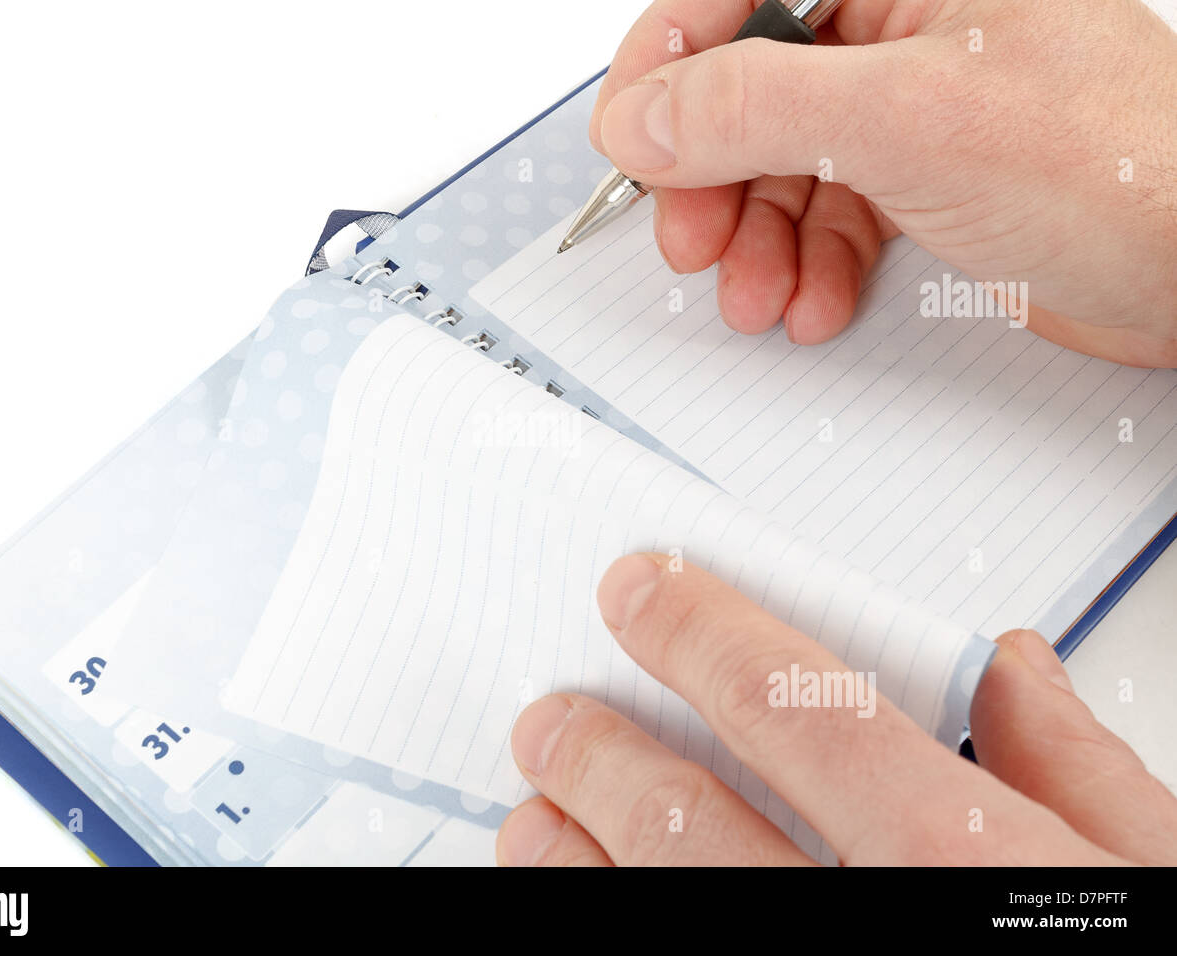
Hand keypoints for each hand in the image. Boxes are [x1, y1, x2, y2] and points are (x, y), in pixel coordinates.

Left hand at [495, 554, 1176, 864]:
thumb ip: (1077, 773)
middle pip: (685, 824)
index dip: (700, 633)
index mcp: (961, 863)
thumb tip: (1012, 671)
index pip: (794, 707)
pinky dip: (611, 926)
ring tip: (534, 818)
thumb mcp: (1153, 877)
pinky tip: (588, 901)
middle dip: (600, 757)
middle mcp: (864, 928)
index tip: (638, 591)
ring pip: (653, 908)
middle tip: (552, 721)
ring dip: (571, 864)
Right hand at [590, 0, 1176, 365]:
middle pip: (753, 83)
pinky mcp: (930, 172)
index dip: (670, 59)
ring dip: (759, 237)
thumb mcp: (908, 123)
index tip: (628, 135)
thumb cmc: (1121, 166)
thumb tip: (646, 113)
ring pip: (786, 158)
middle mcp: (910, 17)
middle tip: (688, 240)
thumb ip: (756, 107)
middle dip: (714, 175)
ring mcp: (918, 98)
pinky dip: (812, 260)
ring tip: (757, 296)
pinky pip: (832, 207)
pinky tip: (815, 300)